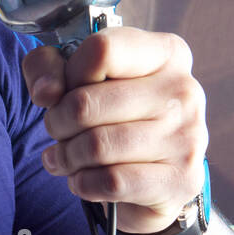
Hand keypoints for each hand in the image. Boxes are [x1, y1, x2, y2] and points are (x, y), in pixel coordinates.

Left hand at [20, 28, 208, 234]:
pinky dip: (84, 183)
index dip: (68, 74)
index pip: (102, 50)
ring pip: (96, 146)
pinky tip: (83, 180)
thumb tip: (46, 92)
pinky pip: (112, 181)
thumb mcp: (75, 77)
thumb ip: (47, 66)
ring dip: (67, 156)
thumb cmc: (111, 115)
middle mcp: (184, 90)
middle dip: (57, 122)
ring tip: (67, 157)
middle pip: (86, 103)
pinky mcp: (181, 179)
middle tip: (59, 130)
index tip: (66, 90)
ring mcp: (187, 136)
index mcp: (166, 53)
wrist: (152, 177)